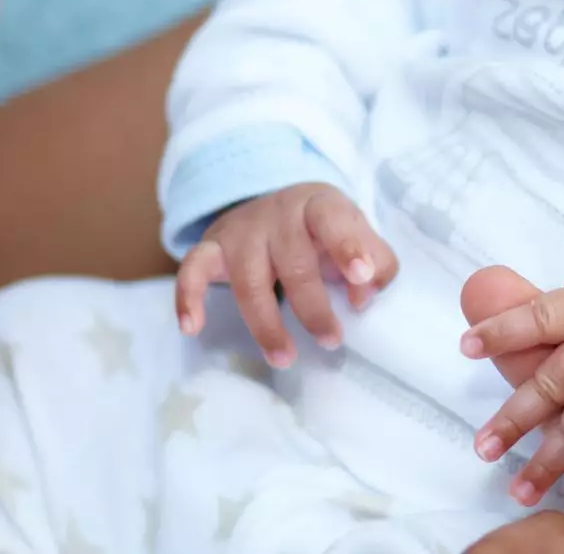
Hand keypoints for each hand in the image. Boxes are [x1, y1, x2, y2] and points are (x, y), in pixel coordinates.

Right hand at [174, 182, 397, 366]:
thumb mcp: (356, 235)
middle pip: (293, 262)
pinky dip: (188, 296)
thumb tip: (364, 298)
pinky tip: (192, 327)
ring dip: (265, 322)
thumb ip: (375, 264)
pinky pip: (192, 269)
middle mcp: (278, 214)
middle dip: (312, 307)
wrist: (274, 206)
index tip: (361, 277)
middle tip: (331, 340)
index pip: (333, 220)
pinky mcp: (212, 248)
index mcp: (318, 205)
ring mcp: (241, 231)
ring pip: (248, 278)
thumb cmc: (323, 233)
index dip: (348, 246)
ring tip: (284, 357)